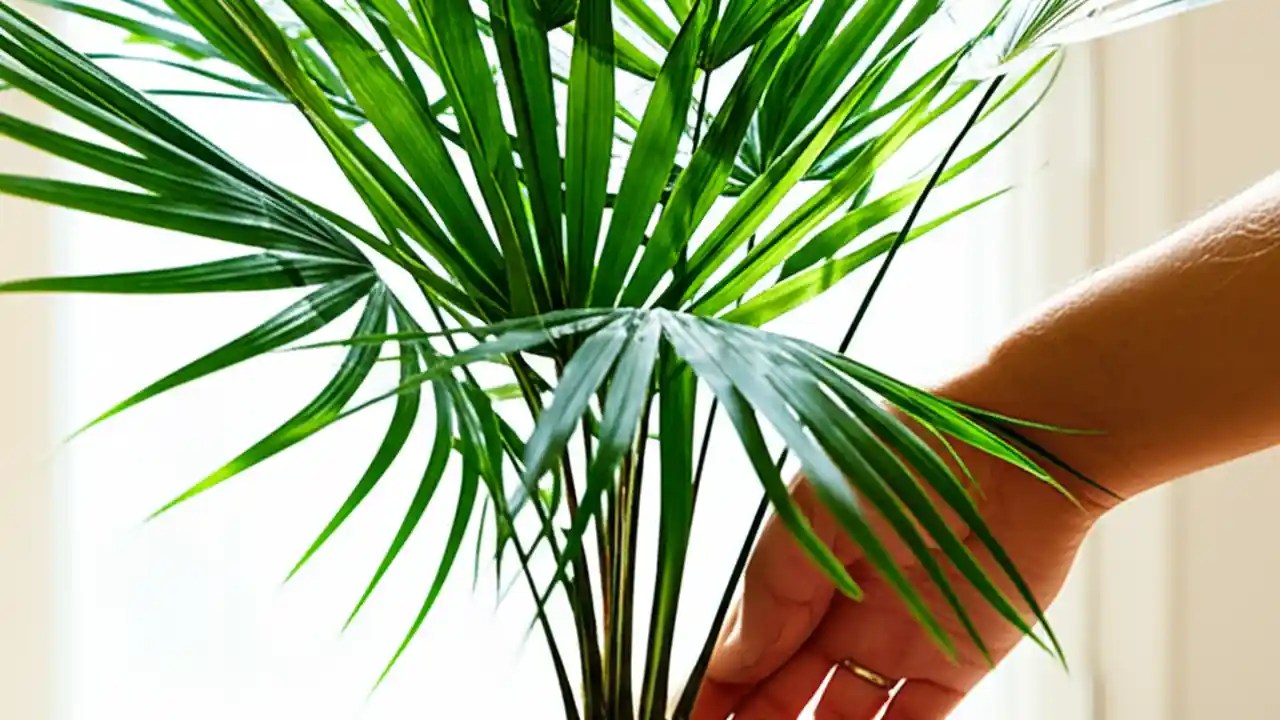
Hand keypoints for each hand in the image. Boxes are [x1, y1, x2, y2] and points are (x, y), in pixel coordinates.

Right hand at [692, 433, 1101, 719]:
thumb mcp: (815, 514)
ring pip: (839, 717)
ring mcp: (896, 641)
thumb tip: (730, 658)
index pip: (744, 649)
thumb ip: (773, 590)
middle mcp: (842, 611)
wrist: (1012, 447)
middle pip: (784, 691)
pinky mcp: (955, 664)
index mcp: (800, 570)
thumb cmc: (905, 455)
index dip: (713, 693)